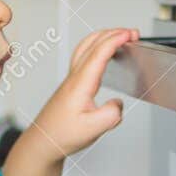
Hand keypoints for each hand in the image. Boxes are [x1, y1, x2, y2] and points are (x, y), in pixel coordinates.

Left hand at [2, 27, 138, 175]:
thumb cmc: (62, 135)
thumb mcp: (92, 129)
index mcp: (81, 84)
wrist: (43, 142)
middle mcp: (75, 77)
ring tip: (121, 37)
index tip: (130, 35)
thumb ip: (111, 115)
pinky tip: (104, 55)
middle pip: (93, 42)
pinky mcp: (71, 84)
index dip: (116, 40)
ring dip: (104, 37)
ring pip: (86, 46)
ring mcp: (72, 79)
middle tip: (132, 34)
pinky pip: (84, 56)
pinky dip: (97, 47)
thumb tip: (118, 104)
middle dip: (114, 33)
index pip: (99, 53)